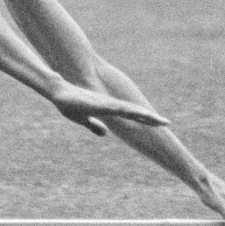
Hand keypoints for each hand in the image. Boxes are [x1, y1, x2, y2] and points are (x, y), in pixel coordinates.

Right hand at [48, 83, 170, 136]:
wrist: (57, 92)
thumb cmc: (69, 104)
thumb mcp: (84, 119)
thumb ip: (94, 125)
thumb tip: (105, 133)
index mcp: (109, 109)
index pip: (132, 115)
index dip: (146, 119)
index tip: (160, 124)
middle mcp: (110, 104)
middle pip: (134, 112)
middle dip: (150, 118)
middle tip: (167, 123)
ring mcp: (104, 103)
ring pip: (127, 109)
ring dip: (141, 114)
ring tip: (156, 119)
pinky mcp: (96, 103)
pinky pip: (113, 107)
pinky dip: (124, 110)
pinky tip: (132, 112)